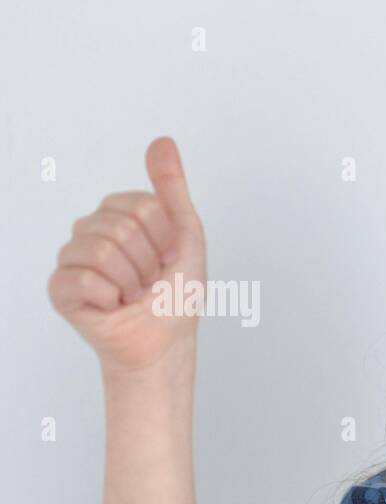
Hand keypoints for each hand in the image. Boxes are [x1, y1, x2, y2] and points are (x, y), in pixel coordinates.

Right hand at [48, 136, 206, 373]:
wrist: (166, 341)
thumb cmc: (176, 294)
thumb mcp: (186, 234)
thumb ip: (172, 188)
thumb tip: (163, 141)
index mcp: (119, 214)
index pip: (142, 206)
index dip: (166, 239)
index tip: (168, 259)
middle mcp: (91, 230)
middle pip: (122, 226)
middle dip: (149, 262)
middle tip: (150, 281)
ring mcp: (72, 258)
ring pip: (102, 250)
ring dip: (132, 282)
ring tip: (133, 295)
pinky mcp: (60, 289)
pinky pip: (83, 279)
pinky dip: (109, 298)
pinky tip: (111, 305)